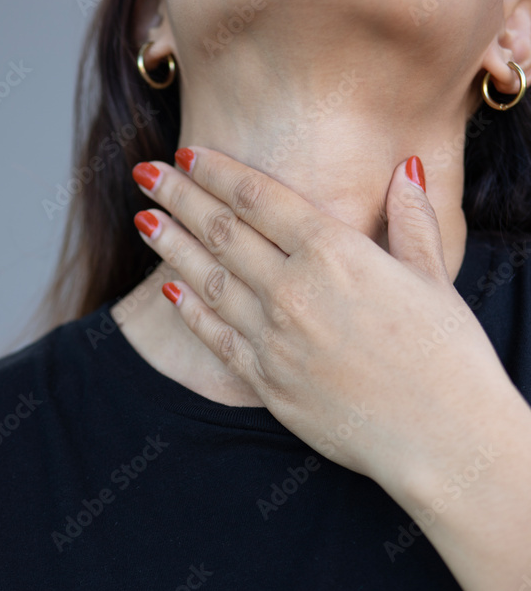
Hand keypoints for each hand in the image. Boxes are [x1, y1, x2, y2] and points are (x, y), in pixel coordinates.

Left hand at [129, 147, 522, 489]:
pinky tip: (166, 289)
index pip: (259, 198)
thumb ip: (412, 219)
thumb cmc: (448, 357)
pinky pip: (214, 336)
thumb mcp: (435, 278)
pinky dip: (188, 310)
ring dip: (171, 246)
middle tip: (144, 175)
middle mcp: (292, 290)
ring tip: (143, 221)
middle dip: (178, 197)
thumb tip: (408, 168)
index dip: (217, 172)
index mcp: (335, 254)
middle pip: (221, 232)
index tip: (187, 153)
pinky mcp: (263, 380)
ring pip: (207, 279)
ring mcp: (272, 337)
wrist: (441, 437)